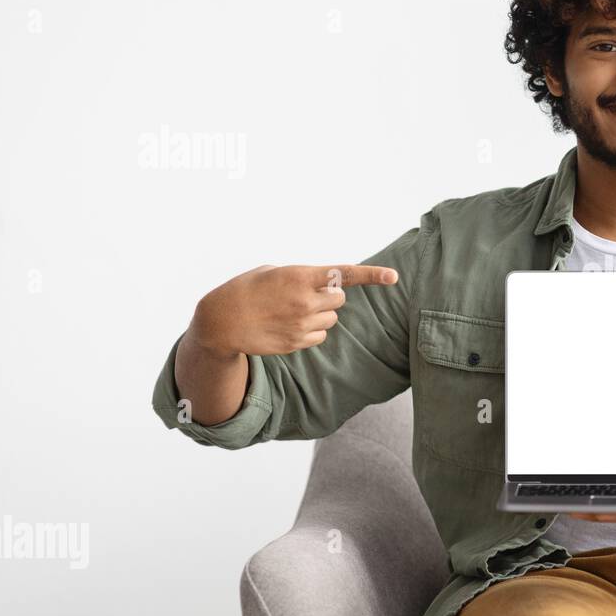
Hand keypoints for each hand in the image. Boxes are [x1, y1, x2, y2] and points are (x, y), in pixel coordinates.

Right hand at [188, 263, 398, 356]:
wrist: (220, 321)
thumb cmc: (246, 289)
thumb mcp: (273, 271)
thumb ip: (302, 276)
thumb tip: (325, 284)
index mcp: (300, 276)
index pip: (344, 274)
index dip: (372, 275)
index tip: (394, 276)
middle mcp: (305, 301)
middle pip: (340, 299)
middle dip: (329, 296)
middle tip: (306, 294)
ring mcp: (301, 324)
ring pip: (332, 318)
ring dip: (320, 313)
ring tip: (291, 310)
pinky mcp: (296, 343)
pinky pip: (320, 335)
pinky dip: (312, 330)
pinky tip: (288, 325)